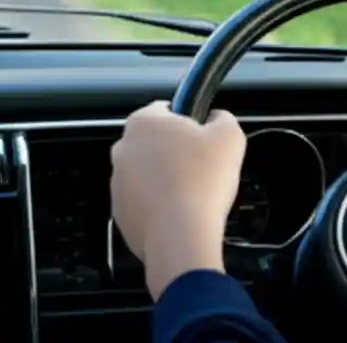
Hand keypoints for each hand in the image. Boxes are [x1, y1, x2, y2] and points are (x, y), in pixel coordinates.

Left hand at [110, 100, 246, 299]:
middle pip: (155, 143)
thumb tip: (217, 118)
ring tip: (192, 194)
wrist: (180, 236)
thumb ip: (222, 118)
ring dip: (166, 180)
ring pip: (147, 174)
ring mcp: (117, 182)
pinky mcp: (120, 212)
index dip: (189, 123)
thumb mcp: (229, 136)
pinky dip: (158, 206)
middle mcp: (123, 148)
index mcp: (143, 121)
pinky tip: (179, 213)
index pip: (166, 110)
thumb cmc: (202, 181)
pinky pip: (143, 202)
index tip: (203, 139)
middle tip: (202, 168)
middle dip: (176, 153)